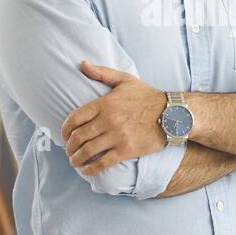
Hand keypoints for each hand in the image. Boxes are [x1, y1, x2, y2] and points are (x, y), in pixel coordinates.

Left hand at [61, 60, 167, 175]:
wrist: (172, 114)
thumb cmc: (147, 96)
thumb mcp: (125, 79)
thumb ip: (101, 72)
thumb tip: (81, 63)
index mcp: (105, 103)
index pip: (75, 118)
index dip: (64, 130)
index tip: (63, 136)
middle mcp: (108, 120)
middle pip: (78, 136)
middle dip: (69, 147)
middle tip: (69, 151)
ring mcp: (117, 136)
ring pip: (88, 150)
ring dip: (76, 159)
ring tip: (74, 162)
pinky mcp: (127, 150)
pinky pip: (103, 162)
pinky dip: (91, 169)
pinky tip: (86, 170)